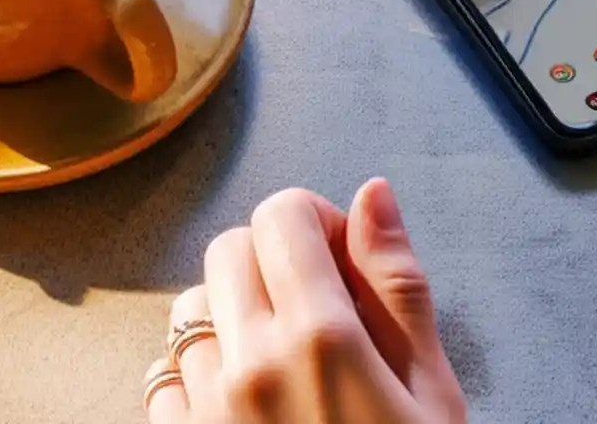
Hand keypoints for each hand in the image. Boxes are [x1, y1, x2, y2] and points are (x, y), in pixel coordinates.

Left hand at [143, 179, 465, 422]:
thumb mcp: (433, 391)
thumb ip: (398, 284)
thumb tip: (372, 195)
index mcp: (323, 338)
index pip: (279, 216)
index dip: (314, 221)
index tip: (340, 257)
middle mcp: (250, 365)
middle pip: (228, 250)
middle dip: (273, 259)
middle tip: (318, 305)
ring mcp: (206, 412)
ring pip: (191, 310)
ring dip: (233, 317)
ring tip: (282, 361)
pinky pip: (164, 383)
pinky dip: (197, 379)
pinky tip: (244, 406)